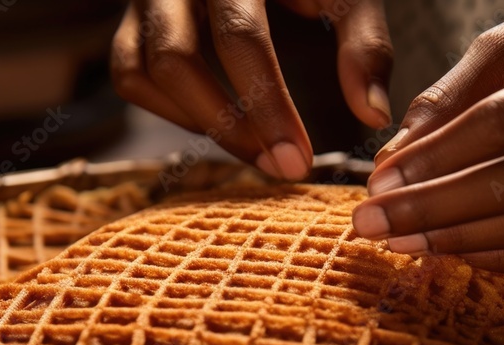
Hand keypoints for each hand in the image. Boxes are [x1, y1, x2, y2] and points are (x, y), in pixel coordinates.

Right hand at [110, 0, 393, 179]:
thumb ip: (364, 45)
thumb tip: (373, 117)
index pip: (239, 39)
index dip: (267, 108)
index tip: (299, 162)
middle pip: (176, 60)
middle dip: (228, 126)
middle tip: (279, 167)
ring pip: (143, 70)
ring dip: (197, 122)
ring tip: (253, 149)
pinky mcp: (133, 18)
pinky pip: (130, 73)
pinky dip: (168, 108)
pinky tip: (217, 120)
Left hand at [353, 0, 503, 276]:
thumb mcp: (502, 49)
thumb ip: (444, 103)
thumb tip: (389, 166)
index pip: (501, 127)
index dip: (433, 161)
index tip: (376, 186)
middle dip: (435, 212)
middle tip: (372, 224)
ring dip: (464, 242)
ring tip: (403, 241)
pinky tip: (458, 252)